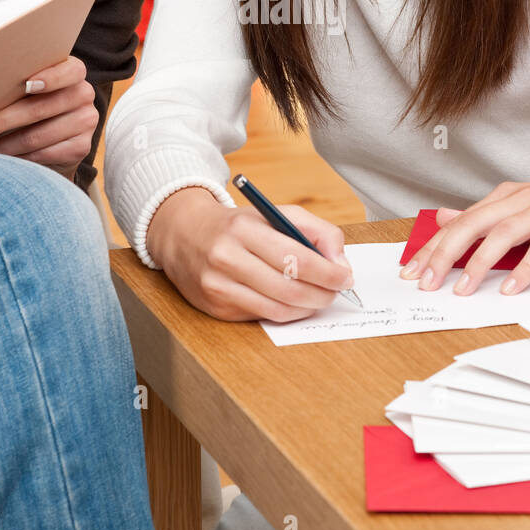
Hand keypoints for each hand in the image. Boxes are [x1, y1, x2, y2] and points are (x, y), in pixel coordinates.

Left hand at [0, 56, 98, 178]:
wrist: (58, 139)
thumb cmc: (33, 105)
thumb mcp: (30, 90)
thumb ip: (17, 85)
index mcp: (73, 71)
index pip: (70, 71)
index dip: (49, 78)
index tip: (25, 85)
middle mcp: (83, 93)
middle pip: (41, 108)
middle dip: (3, 121)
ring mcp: (86, 121)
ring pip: (37, 136)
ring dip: (4, 145)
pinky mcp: (82, 147)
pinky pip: (44, 154)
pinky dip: (18, 159)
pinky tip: (2, 159)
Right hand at [147, 187, 353, 321]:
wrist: (183, 234)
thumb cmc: (238, 225)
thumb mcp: (275, 213)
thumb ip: (315, 231)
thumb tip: (340, 264)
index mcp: (244, 229)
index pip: (297, 258)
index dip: (329, 273)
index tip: (345, 277)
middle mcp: (226, 257)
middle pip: (289, 288)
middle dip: (322, 294)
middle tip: (335, 292)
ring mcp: (217, 286)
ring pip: (277, 309)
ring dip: (307, 308)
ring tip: (318, 298)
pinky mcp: (215, 307)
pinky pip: (261, 316)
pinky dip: (285, 312)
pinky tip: (292, 302)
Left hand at [398, 160, 529, 296]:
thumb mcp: (526, 203)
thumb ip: (486, 213)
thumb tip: (446, 216)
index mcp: (508, 197)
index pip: (460, 222)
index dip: (432, 246)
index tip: (409, 270)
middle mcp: (522, 201)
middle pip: (473, 226)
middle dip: (444, 255)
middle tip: (424, 282)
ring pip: (502, 235)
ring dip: (478, 264)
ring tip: (461, 290)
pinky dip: (526, 270)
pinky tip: (511, 289)